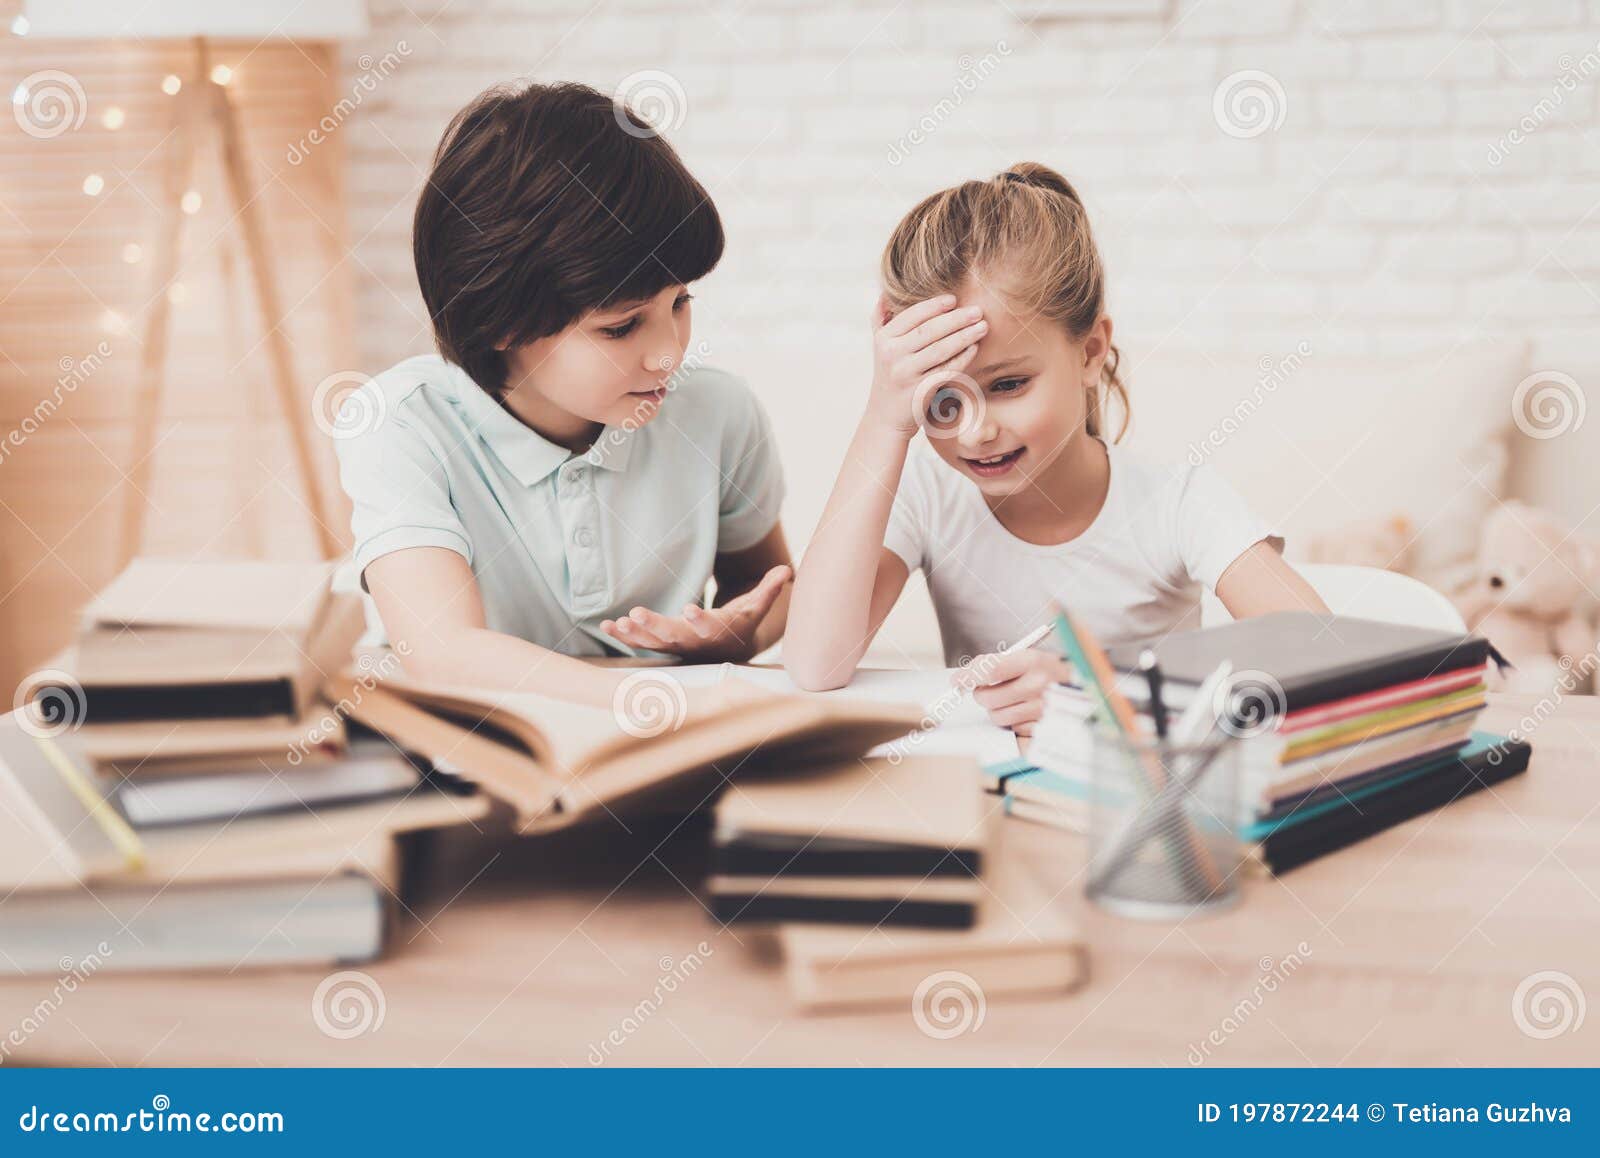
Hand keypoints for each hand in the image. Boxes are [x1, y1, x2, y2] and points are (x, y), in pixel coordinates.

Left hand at [600, 565, 791, 661]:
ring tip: (618, 623)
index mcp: (720, 633)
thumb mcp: (757, 607)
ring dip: (635, 635)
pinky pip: (640, 643)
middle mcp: (696, 644)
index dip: (700, 620)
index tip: (689, 609)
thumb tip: (789, 570)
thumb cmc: (743, 623)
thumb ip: (770, 589)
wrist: (729, 652)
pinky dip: (623, 637)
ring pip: (654, 644)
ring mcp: (677, 648)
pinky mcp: (662, 646)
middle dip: (656, 627)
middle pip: (675, 638)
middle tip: (636, 614)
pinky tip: (607, 625)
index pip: (711, 628)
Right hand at [867, 293, 987, 437]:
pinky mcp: (920, 390)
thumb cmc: (889, 376)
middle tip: (977, 311)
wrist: (885, 417)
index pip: (912, 315)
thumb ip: (881, 320)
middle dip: (956, 319)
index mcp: (884, 339)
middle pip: (929, 330)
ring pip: (940, 349)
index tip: (954, 299)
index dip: (934, 306)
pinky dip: (962, 357)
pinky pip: (947, 369)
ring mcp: (906, 373)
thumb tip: (883, 294)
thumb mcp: (879, 347)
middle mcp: (892, 354)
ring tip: (982, 326)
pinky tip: (975, 347)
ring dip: (965, 336)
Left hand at [955, 648, 1073, 737]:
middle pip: (987, 697)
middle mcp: (1038, 685)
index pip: (990, 669)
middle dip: (982, 694)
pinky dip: (1012, 721)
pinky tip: (1024, 711)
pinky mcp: (1042, 728)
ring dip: (997, 709)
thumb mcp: (1026, 657)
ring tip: (1012, 699)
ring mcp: (1041, 709)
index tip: (957, 680)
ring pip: (996, 716)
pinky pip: (1011, 728)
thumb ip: (994, 663)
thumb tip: (961, 677)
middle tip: (988, 689)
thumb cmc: (1046, 672)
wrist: (1082, 689)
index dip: (968, 676)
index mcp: (1032, 661)